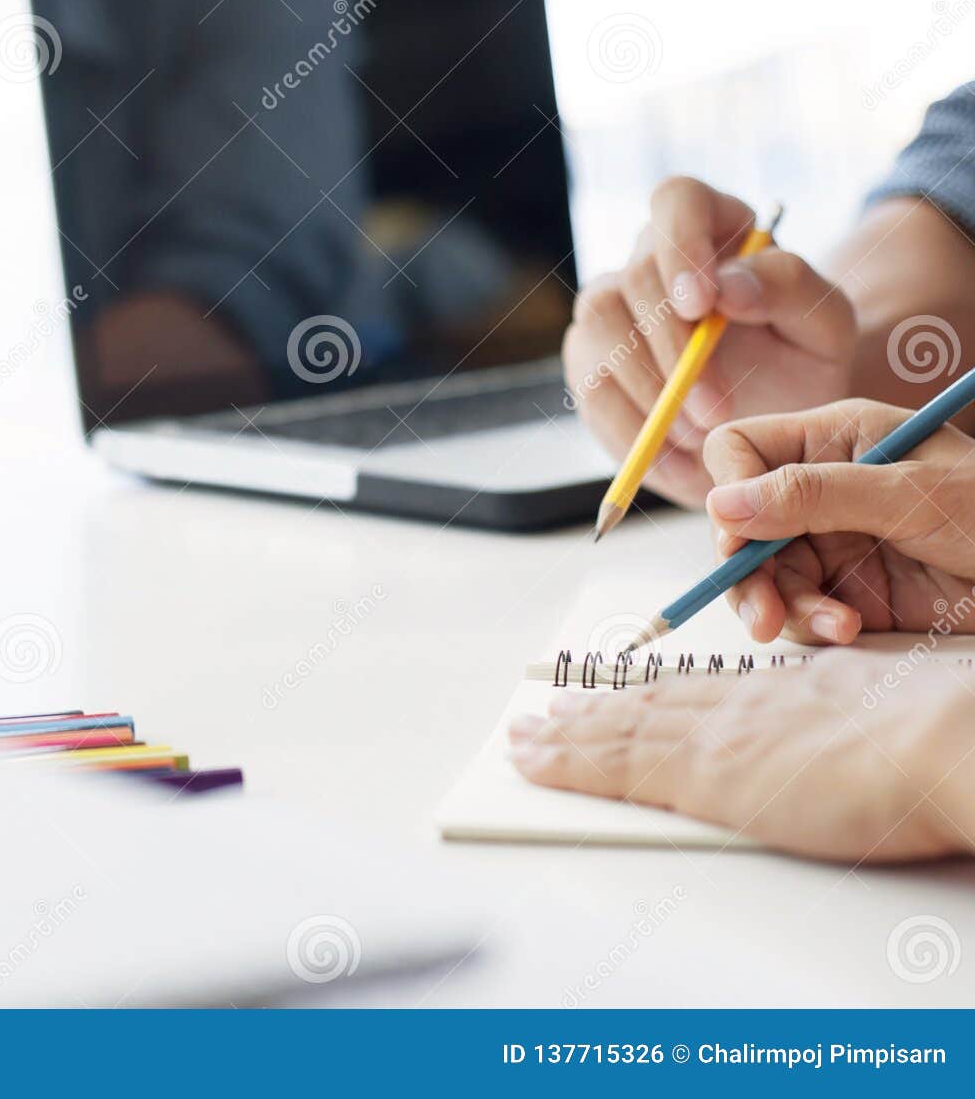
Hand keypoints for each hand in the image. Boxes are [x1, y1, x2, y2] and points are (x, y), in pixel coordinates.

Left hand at [509, 654, 974, 861]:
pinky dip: (565, 761)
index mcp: (794, 688)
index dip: (658, 692)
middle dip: (597, 711)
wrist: (946, 739)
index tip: (628, 693)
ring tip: (528, 737)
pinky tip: (535, 761)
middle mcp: (744, 703)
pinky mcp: (701, 774)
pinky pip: (612, 766)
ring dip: (567, 734)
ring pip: (620, 730)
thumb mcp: (897, 704)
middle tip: (552, 713)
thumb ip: (858, 714)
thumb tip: (861, 729)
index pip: (707, 691)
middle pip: (651, 705)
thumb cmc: (945, 729)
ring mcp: (716, 735)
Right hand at [561, 177, 857, 506]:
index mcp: (711, 226)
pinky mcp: (589, 366)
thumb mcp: (826, 325)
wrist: (776, 418)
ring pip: (597, 332)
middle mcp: (648, 260)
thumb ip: (788, 288)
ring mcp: (609, 311)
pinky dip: (631, 433)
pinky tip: (677, 460)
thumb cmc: (804, 361)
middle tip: (717, 411)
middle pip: (632, 280)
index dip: (680, 246)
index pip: (676, 202)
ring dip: (649, 394)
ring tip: (702, 438)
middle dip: (673, 352)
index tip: (702, 304)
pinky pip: (589, 392)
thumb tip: (727, 285)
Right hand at [704, 399, 974, 643]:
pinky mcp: (847, 592)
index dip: (730, 492)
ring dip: (784, 606)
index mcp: (835, 439)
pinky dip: (813, 626)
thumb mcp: (911, 496)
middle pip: (741, 526)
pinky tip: (852, 629)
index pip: (741, 452)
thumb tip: (723, 505)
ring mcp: (832, 542)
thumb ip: (815, 495)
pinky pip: (798, 611)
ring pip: (763, 576)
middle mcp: (822, 488)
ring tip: (833, 626)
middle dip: (748, 572)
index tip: (738, 540)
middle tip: (764, 614)